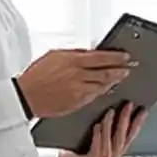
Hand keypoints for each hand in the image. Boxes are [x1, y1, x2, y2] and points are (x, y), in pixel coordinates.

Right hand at [17, 49, 136, 117]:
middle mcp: (77, 76)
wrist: (26, 96)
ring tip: (121, 77)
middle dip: (121, 70)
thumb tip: (90, 53)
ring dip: (114, 81)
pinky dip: (103, 91)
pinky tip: (107, 88)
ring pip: (103, 85)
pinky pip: (95, 96)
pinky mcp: (77, 103)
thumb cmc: (37, 75)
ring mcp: (78, 91)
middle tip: (130, 68)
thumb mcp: (54, 55)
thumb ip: (74, 54)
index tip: (126, 56)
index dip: (116, 57)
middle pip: (106, 72)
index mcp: (72, 61)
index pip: (101, 57)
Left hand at [54, 103, 147, 156]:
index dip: (137, 123)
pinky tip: (97, 126)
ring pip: (112, 146)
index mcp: (111, 149)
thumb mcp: (90, 129)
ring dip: (112, 128)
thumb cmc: (69, 143)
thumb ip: (103, 121)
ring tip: (111, 112)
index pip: (129, 136)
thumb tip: (112, 103)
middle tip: (128, 106)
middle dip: (126, 122)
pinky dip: (99, 137)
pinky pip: (98, 151)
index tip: (142, 110)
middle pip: (123, 140)